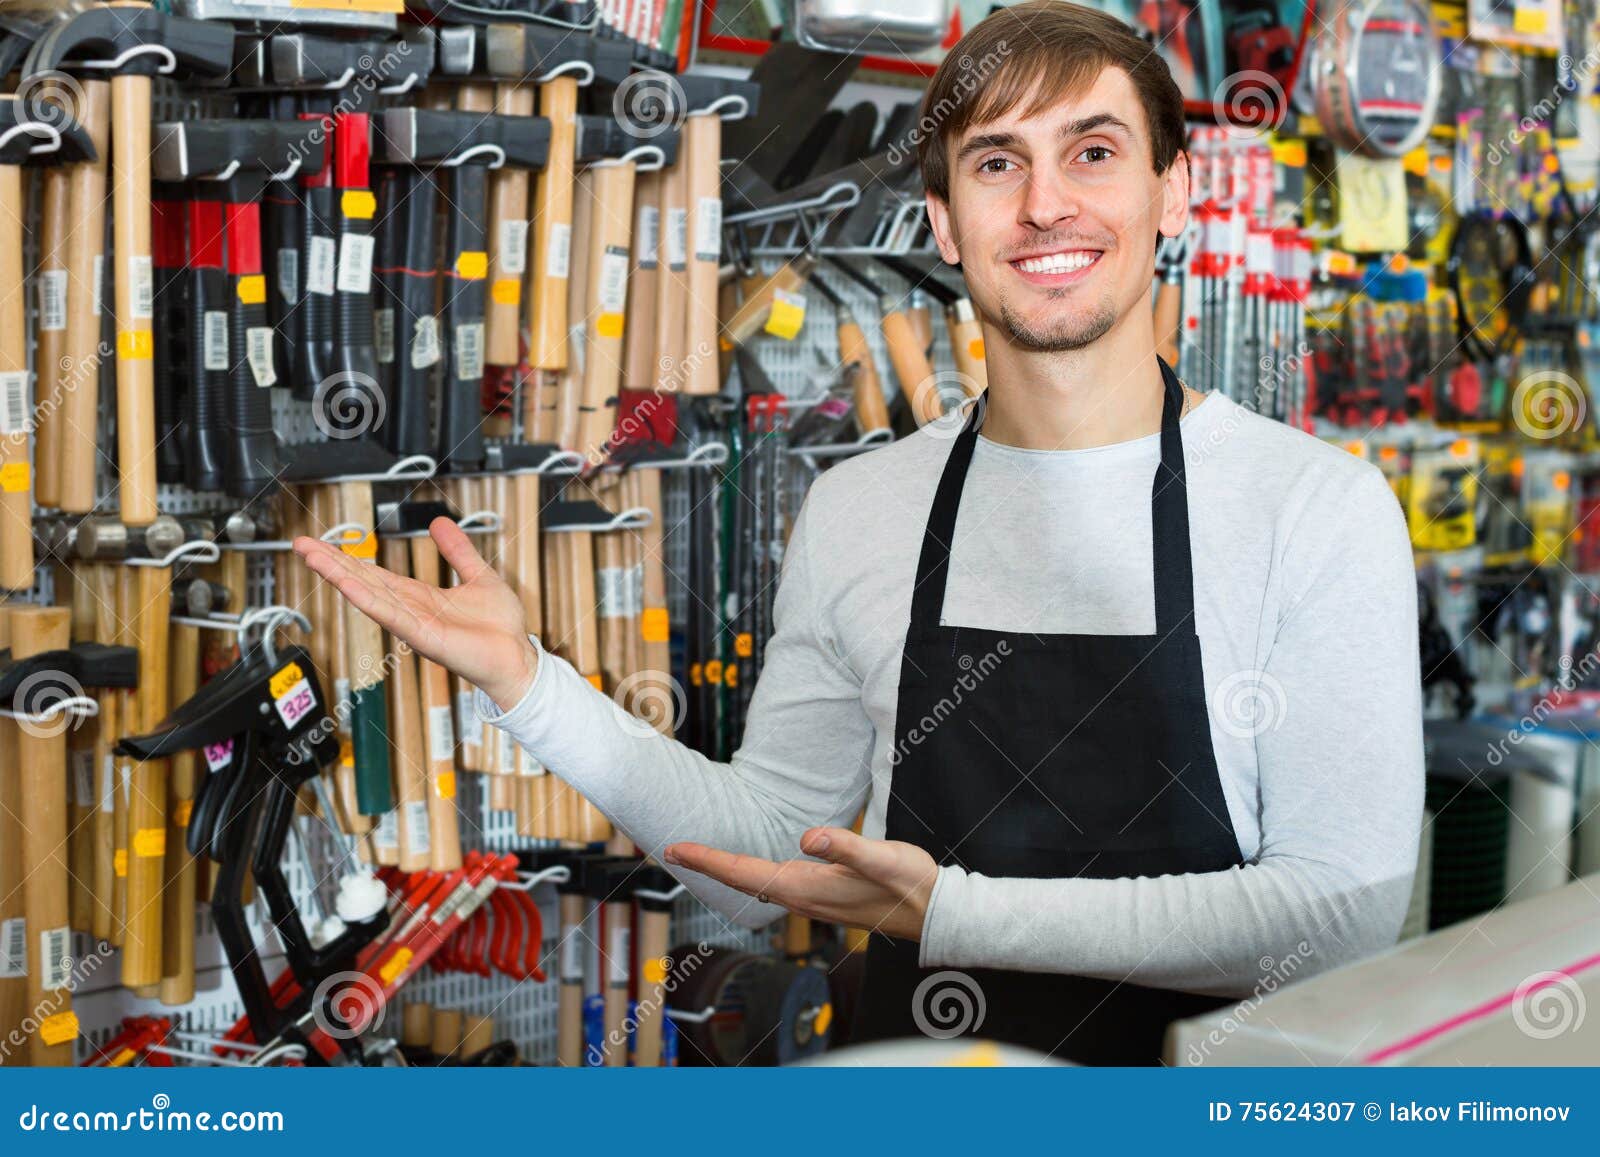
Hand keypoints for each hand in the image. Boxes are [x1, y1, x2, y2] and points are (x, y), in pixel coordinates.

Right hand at [294, 517, 538, 711]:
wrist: (518, 658)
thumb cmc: (501, 628)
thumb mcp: (479, 576)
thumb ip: (458, 551)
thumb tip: (440, 523)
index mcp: (420, 597)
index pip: (376, 574)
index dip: (349, 558)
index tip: (322, 544)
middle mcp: (410, 610)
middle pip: (363, 581)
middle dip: (332, 562)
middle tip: (301, 544)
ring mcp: (414, 624)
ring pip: (369, 595)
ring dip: (340, 575)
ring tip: (312, 556)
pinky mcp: (425, 637)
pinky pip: (392, 615)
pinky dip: (368, 599)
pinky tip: (346, 584)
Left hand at [663, 828, 938, 940]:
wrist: (934, 913)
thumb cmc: (909, 884)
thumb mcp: (881, 857)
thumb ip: (844, 846)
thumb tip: (808, 837)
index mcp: (806, 888)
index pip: (745, 873)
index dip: (708, 860)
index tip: (675, 848)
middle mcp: (802, 899)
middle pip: (742, 882)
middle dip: (707, 866)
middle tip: (672, 850)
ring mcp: (811, 902)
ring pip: (756, 886)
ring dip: (726, 872)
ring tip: (700, 856)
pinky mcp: (822, 898)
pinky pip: (773, 886)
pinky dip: (750, 875)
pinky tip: (748, 868)